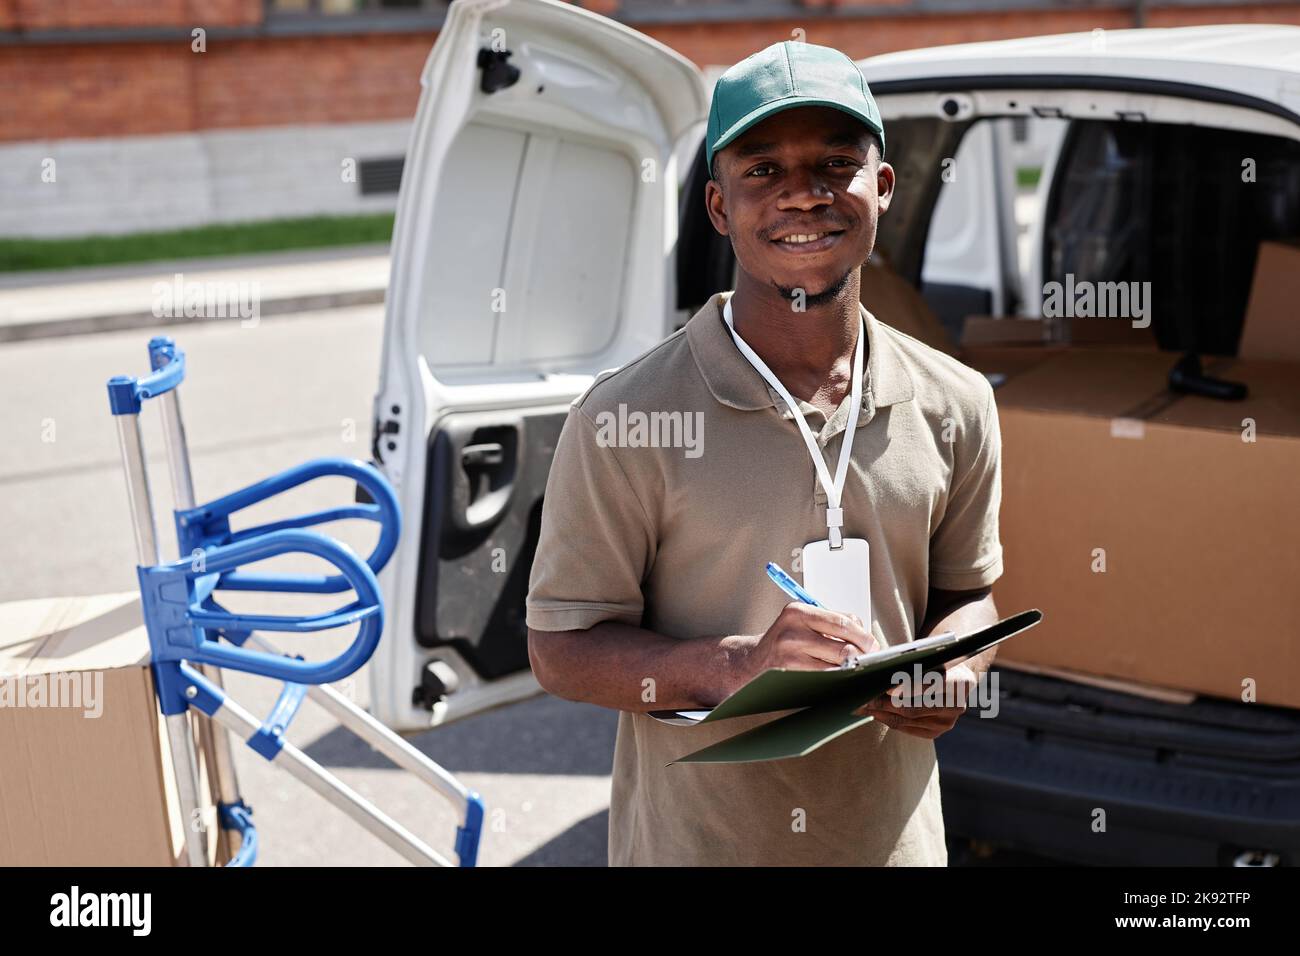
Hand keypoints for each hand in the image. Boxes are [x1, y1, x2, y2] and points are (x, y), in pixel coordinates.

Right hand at [724, 603, 877, 696]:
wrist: (751, 662)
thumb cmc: (784, 641)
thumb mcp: (802, 621)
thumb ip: (832, 623)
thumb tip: (866, 636)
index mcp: (797, 611)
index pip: (843, 623)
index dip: (864, 636)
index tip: (874, 645)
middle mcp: (792, 631)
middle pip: (843, 647)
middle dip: (862, 656)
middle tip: (871, 661)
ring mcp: (790, 655)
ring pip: (836, 666)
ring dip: (851, 670)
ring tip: (857, 669)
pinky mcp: (790, 675)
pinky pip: (825, 678)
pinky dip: (838, 679)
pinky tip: (841, 678)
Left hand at [853, 660, 977, 738]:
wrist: (954, 678)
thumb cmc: (936, 662)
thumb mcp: (930, 657)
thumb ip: (911, 664)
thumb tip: (879, 668)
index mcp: (961, 682)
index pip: (932, 684)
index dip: (907, 687)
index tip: (885, 687)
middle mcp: (957, 705)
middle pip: (913, 707)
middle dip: (884, 702)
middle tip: (863, 697)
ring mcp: (948, 722)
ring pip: (907, 718)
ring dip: (881, 712)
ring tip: (862, 705)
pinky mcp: (937, 731)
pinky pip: (907, 728)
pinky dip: (888, 719)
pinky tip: (875, 712)